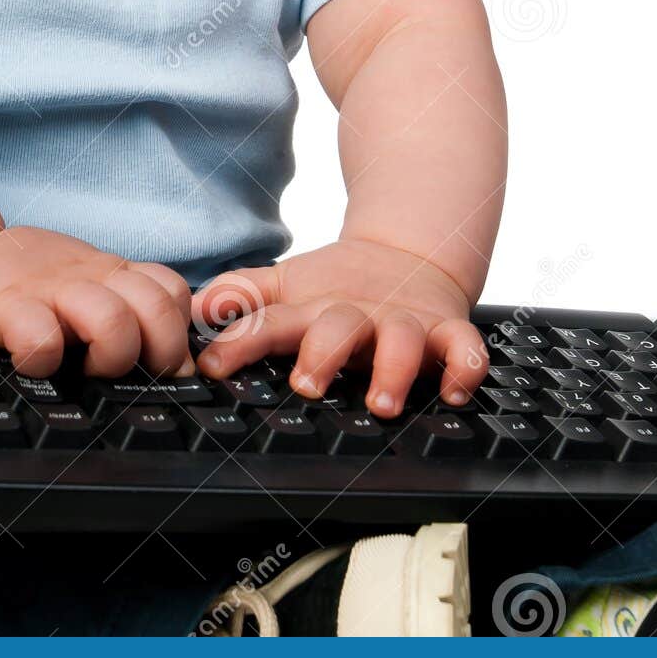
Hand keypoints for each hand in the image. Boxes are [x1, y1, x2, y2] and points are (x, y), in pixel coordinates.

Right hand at [0, 226, 196, 378]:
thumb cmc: (23, 284)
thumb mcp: (80, 282)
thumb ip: (122, 306)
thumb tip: (175, 363)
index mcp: (110, 274)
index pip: (173, 291)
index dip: (177, 333)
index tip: (160, 366)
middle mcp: (89, 278)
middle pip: (158, 307)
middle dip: (158, 352)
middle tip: (127, 373)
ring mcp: (49, 290)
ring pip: (113, 319)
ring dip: (108, 355)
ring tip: (82, 370)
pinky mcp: (5, 307)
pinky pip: (40, 337)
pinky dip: (43, 360)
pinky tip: (32, 363)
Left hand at [191, 237, 489, 417]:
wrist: (410, 254)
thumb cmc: (338, 287)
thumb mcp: (286, 288)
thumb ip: (240, 296)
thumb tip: (190, 308)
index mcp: (313, 307)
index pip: (270, 320)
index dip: (239, 341)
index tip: (212, 366)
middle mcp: (358, 314)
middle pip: (338, 326)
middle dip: (322, 353)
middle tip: (308, 384)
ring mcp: (405, 322)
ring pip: (403, 340)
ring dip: (393, 369)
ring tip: (380, 403)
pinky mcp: (448, 329)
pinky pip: (466, 348)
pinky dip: (465, 367)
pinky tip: (454, 393)